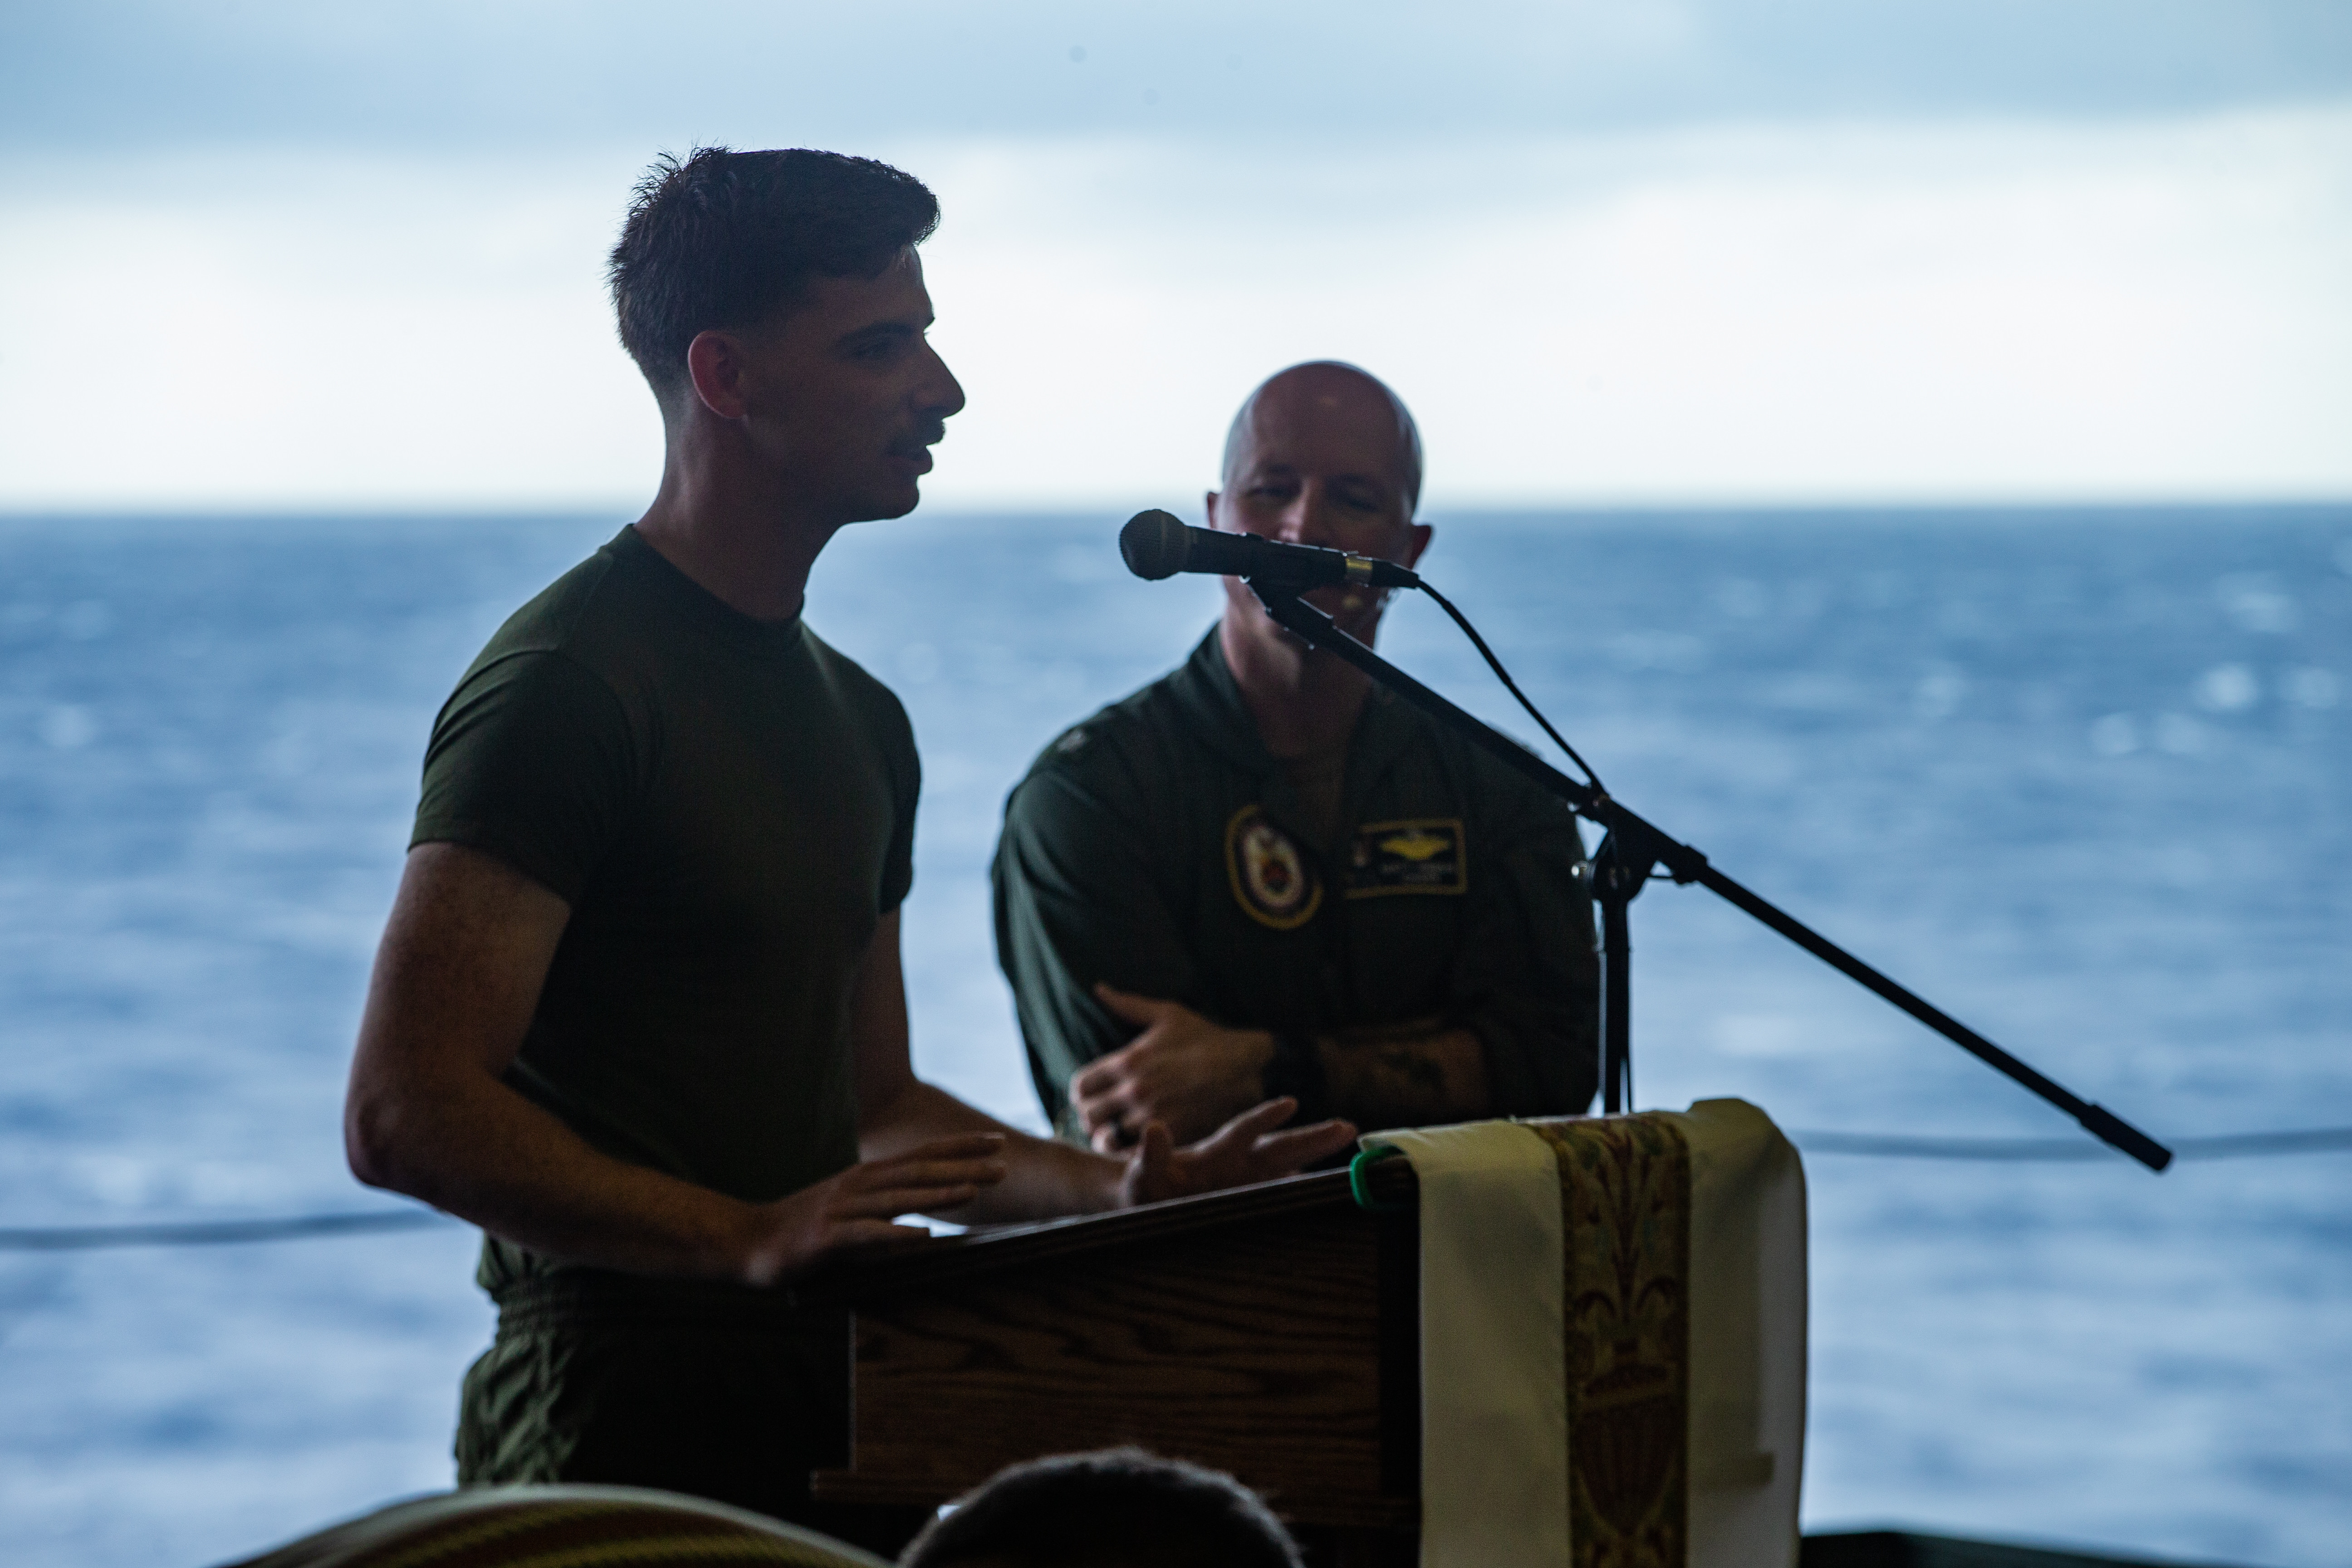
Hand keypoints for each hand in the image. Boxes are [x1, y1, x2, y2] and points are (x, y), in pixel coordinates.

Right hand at [737, 1134, 1005, 1286]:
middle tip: (1004, 1166)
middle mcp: (858, 1185)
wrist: (747, 1240)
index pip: (922, 1155)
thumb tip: (925, 1216)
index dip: (960, 1147)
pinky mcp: (826, 1238)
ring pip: (898, 1198)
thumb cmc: (802, 1228)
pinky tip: (925, 1237)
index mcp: (867, 1176)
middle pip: (919, 1171)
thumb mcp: (848, 1209)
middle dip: (963, 1167)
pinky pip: (867, 1235)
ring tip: (974, 1190)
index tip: (997, 1141)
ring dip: (938, 1195)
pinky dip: (897, 1234)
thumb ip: (883, 1206)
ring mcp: (842, 1209)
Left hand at [1074, 984, 1280, 1149]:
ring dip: (1110, 1138)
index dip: (1082, 1094)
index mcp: (1127, 1061)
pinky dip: (1133, 1153)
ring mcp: (1153, 1116)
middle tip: (1104, 1118)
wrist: (1244, 1065)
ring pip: (1108, 1140)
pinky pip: (1136, 1154)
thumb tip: (1098, 988)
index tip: (1092, 1096)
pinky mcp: (1173, 1136)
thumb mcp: (1167, 1013)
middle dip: (1092, 1119)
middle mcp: (1135, 1091)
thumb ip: (1127, 1004)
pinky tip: (1141, 1144)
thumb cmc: (1205, 1036)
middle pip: (1088, 1117)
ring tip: (1120, 1134)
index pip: (1080, 1088)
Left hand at [1116, 1099, 1358, 1207]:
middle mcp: (1235, 1166)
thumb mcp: (1143, 1173)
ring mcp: (1244, 1185)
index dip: (1263, 1118)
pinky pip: (1276, 1197)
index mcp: (1213, 1155)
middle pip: (1277, 1148)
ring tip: (1344, 1139)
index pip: (1242, 1132)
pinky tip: (1319, 1192)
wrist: (1145, 1200)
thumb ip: (1151, 1156)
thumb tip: (1154, 1129)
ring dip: (1311, 1157)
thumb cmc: (1144, 1185)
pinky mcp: (1246, 1204)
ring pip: (1284, 1169)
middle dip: (1310, 1138)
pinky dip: (1295, 1192)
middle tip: (1347, 1127)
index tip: (1289, 1103)